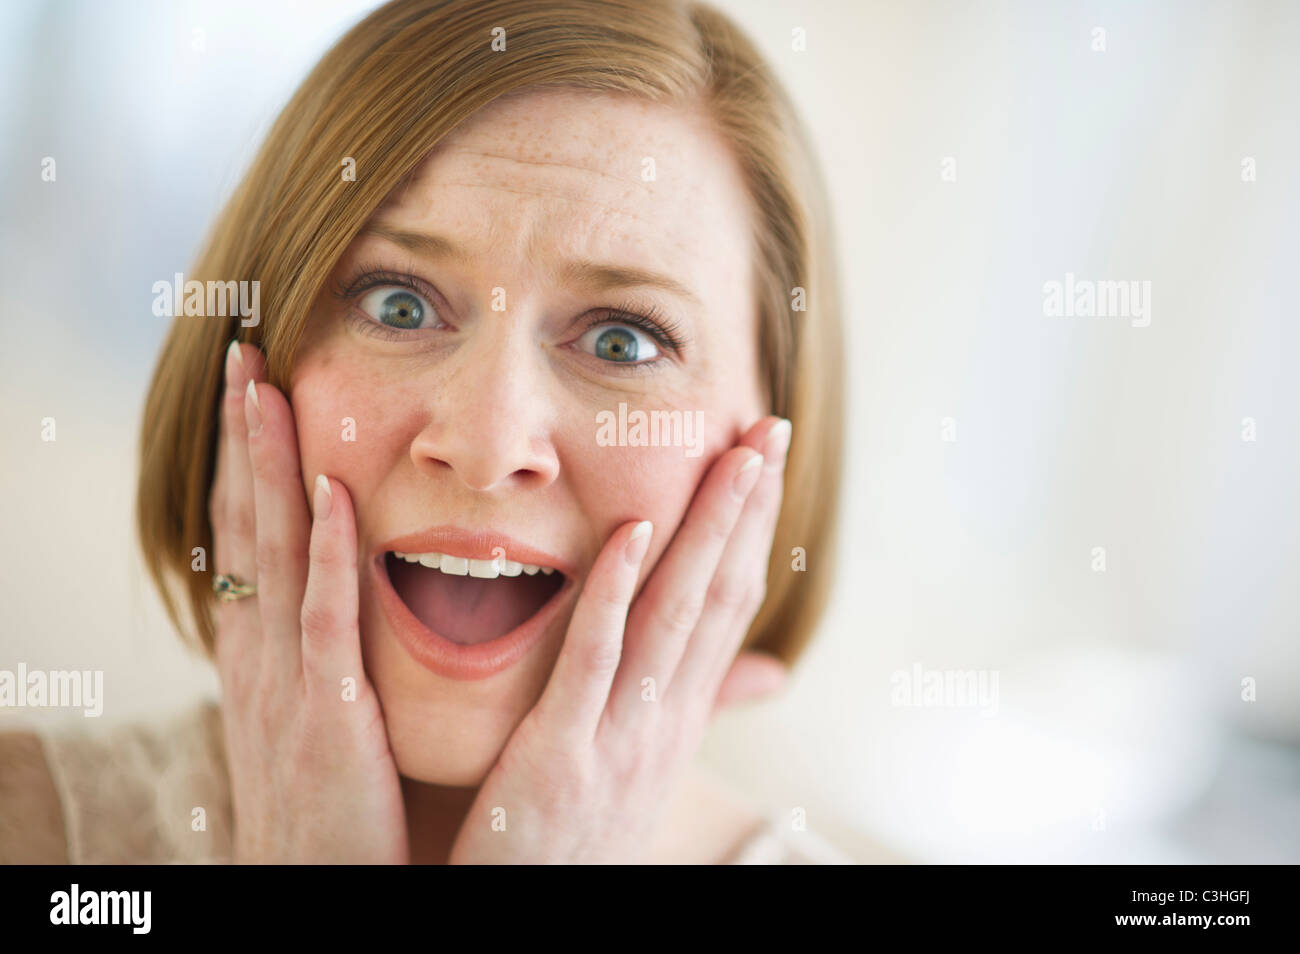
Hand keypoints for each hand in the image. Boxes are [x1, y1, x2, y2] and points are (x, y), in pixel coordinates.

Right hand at [210, 341, 408, 862]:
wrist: (317, 900)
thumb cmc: (336, 813)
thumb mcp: (322, 723)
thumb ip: (333, 660)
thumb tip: (356, 598)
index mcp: (268, 658)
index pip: (254, 540)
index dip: (250, 465)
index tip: (254, 394)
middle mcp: (264, 659)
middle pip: (250, 527)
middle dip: (244, 442)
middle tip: (242, 359)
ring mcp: (288, 686)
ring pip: (274, 555)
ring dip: (269, 469)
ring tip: (262, 389)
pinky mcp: (327, 722)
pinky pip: (325, 625)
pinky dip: (325, 557)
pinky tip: (332, 496)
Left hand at [447, 417, 791, 862]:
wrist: (532, 922)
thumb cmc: (573, 843)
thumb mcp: (638, 776)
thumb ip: (683, 710)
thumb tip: (759, 676)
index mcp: (674, 719)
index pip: (725, 607)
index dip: (750, 531)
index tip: (763, 462)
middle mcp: (664, 721)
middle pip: (718, 597)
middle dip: (747, 510)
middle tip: (768, 429)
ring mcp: (622, 737)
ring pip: (678, 615)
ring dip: (710, 529)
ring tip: (735, 455)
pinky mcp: (564, 755)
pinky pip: (598, 663)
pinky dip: (621, 593)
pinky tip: (636, 529)